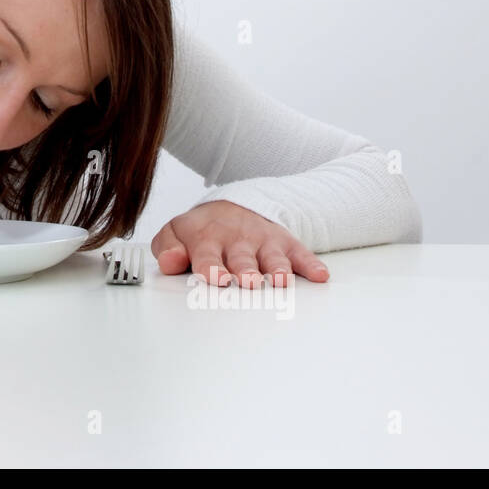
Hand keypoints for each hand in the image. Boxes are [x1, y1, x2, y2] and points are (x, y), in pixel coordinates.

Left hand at [150, 200, 328, 285]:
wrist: (232, 205)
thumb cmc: (201, 230)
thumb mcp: (175, 233)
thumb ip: (167, 248)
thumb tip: (169, 262)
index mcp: (205, 238)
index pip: (207, 255)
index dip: (211, 267)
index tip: (216, 279)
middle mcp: (236, 240)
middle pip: (242, 259)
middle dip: (246, 271)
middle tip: (249, 282)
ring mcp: (262, 241)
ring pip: (272, 257)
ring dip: (277, 269)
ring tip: (282, 281)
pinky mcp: (285, 243)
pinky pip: (300, 253)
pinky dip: (310, 265)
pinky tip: (320, 276)